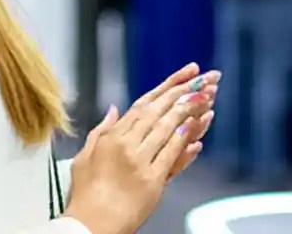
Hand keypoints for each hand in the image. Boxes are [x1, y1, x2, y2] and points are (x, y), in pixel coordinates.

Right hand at [66, 64, 220, 233]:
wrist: (89, 225)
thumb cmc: (86, 195)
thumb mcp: (84, 156)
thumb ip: (101, 130)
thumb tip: (113, 109)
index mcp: (112, 137)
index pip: (145, 103)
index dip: (169, 85)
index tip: (188, 73)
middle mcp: (127, 145)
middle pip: (160, 111)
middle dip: (184, 91)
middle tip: (204, 78)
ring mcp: (140, 162)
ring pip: (168, 128)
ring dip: (189, 109)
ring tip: (207, 94)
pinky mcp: (151, 181)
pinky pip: (171, 155)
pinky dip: (184, 139)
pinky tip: (196, 125)